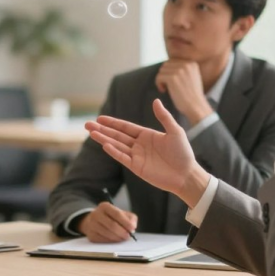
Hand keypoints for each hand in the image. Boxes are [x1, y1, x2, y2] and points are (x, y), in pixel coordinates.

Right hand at [77, 203, 138, 242]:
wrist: (93, 221)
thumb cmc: (110, 217)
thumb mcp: (121, 213)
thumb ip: (130, 218)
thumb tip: (133, 226)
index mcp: (105, 206)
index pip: (117, 214)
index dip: (126, 222)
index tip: (132, 228)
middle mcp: (96, 214)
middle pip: (112, 225)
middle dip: (122, 232)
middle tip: (128, 236)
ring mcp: (92, 225)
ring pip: (107, 234)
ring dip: (118, 238)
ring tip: (123, 238)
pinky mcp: (91, 235)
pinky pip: (103, 240)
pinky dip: (111, 241)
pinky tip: (115, 240)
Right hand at [86, 99, 209, 207]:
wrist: (186, 175)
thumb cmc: (183, 153)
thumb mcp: (175, 131)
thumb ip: (164, 117)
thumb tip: (156, 100)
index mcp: (146, 135)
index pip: (125, 127)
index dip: (112, 123)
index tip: (100, 118)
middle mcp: (139, 145)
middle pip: (116, 135)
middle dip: (102, 130)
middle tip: (87, 124)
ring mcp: (137, 157)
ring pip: (116, 146)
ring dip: (104, 139)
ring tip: (91, 133)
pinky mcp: (137, 168)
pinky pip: (123, 158)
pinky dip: (114, 152)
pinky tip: (104, 145)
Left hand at [155, 60, 211, 125]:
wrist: (196, 107)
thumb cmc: (192, 96)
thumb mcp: (191, 77)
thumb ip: (183, 70)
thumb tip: (166, 64)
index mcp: (192, 63)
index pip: (173, 61)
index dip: (169, 72)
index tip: (172, 82)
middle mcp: (186, 64)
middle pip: (166, 65)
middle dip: (165, 75)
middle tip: (167, 86)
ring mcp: (180, 71)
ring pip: (162, 71)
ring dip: (161, 80)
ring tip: (166, 88)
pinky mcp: (173, 78)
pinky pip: (159, 77)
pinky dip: (158, 84)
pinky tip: (163, 90)